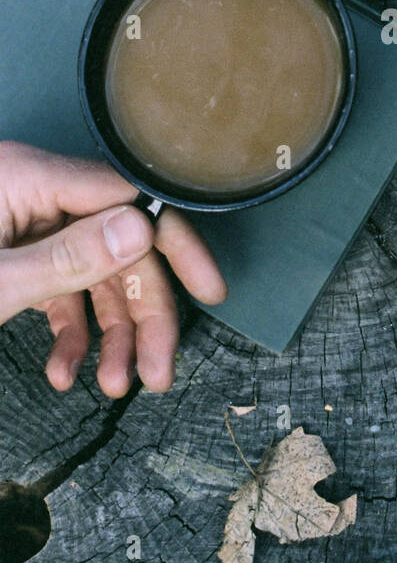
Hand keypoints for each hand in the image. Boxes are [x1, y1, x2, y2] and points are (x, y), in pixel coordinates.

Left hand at [0, 142, 226, 396]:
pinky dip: (69, 329)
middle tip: (159, 372)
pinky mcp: (14, 250)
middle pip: (117, 244)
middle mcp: (34, 192)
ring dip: (111, 333)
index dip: (175, 246)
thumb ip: (66, 257)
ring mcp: (23, 222)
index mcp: (29, 178)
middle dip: (142, 314)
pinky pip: (60, 283)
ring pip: (93, 272)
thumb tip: (142, 228)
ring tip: (115, 385)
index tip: (210, 290)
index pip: (128, 197)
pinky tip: (64, 370)